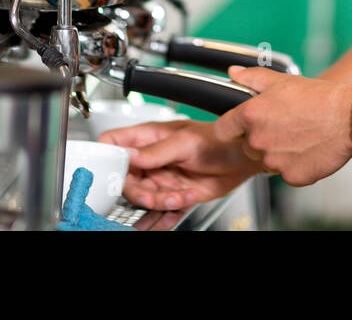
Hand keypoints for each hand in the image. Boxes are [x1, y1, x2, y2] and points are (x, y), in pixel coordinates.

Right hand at [98, 119, 263, 209]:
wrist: (243, 159)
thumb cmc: (219, 140)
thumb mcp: (185, 143)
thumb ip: (155, 151)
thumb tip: (129, 155)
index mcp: (149, 137)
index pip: (113, 144)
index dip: (108, 158)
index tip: (115, 173)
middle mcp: (152, 159)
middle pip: (125, 181)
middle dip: (140, 192)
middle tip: (156, 195)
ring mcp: (161, 178)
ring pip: (143, 200)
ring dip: (160, 202)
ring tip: (180, 196)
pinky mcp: (173, 195)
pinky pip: (161, 211)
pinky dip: (168, 214)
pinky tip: (183, 202)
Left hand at [213, 67, 351, 186]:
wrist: (349, 117)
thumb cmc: (318, 98)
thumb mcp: (280, 81)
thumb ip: (250, 78)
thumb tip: (232, 74)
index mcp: (251, 116)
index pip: (223, 130)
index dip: (231, 127)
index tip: (238, 127)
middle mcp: (258, 141)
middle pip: (247, 146)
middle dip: (260, 138)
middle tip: (282, 126)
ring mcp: (274, 162)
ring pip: (267, 161)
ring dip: (277, 152)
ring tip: (298, 136)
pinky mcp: (291, 177)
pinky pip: (285, 173)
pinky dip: (294, 164)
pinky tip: (306, 149)